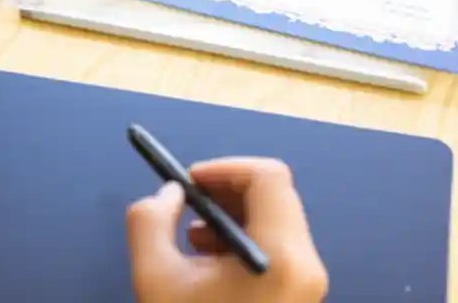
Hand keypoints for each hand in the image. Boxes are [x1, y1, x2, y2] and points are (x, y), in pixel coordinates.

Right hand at [125, 157, 327, 302]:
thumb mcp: (154, 276)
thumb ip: (150, 219)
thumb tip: (169, 193)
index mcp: (281, 255)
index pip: (268, 177)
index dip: (224, 168)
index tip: (188, 181)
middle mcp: (306, 265)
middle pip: (275, 197)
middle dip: (225, 191)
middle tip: (185, 201)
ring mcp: (307, 285)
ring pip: (275, 223)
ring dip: (231, 216)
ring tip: (190, 238)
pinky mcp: (300, 299)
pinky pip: (276, 250)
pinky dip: (242, 241)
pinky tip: (206, 264)